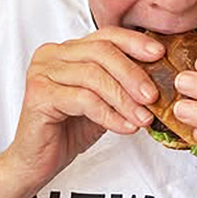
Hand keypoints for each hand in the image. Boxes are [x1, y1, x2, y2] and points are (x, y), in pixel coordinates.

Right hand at [3, 29, 163, 186]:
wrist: (37, 161)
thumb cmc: (69, 129)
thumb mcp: (103, 100)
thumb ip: (121, 84)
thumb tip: (158, 77)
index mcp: (68, 49)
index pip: (106, 36)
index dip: (134, 43)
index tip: (159, 55)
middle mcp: (52, 55)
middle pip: (101, 52)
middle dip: (132, 74)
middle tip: (153, 95)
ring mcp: (42, 72)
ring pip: (93, 76)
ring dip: (124, 98)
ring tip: (142, 117)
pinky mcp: (38, 94)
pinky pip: (83, 100)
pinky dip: (109, 114)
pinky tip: (124, 127)